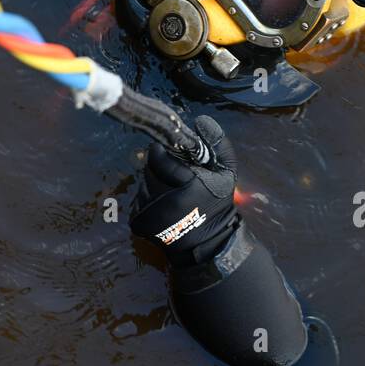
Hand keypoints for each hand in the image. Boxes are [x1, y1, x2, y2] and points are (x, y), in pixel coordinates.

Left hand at [130, 116, 238, 268]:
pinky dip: (148, 200)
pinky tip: (164, 208)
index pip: (157, 157)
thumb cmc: (217, 204)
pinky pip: (138, 200)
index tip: (168, 153)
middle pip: (148, 169)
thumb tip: (200, 120)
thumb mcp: (227, 172)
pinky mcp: (139, 223)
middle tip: (174, 178)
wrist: (206, 244)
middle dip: (159, 169)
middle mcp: (164, 200)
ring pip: (143, 184)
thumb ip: (218, 144)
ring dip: (154, 185)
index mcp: (187, 185)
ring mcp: (149, 214)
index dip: (162, 153)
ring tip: (172, 195)